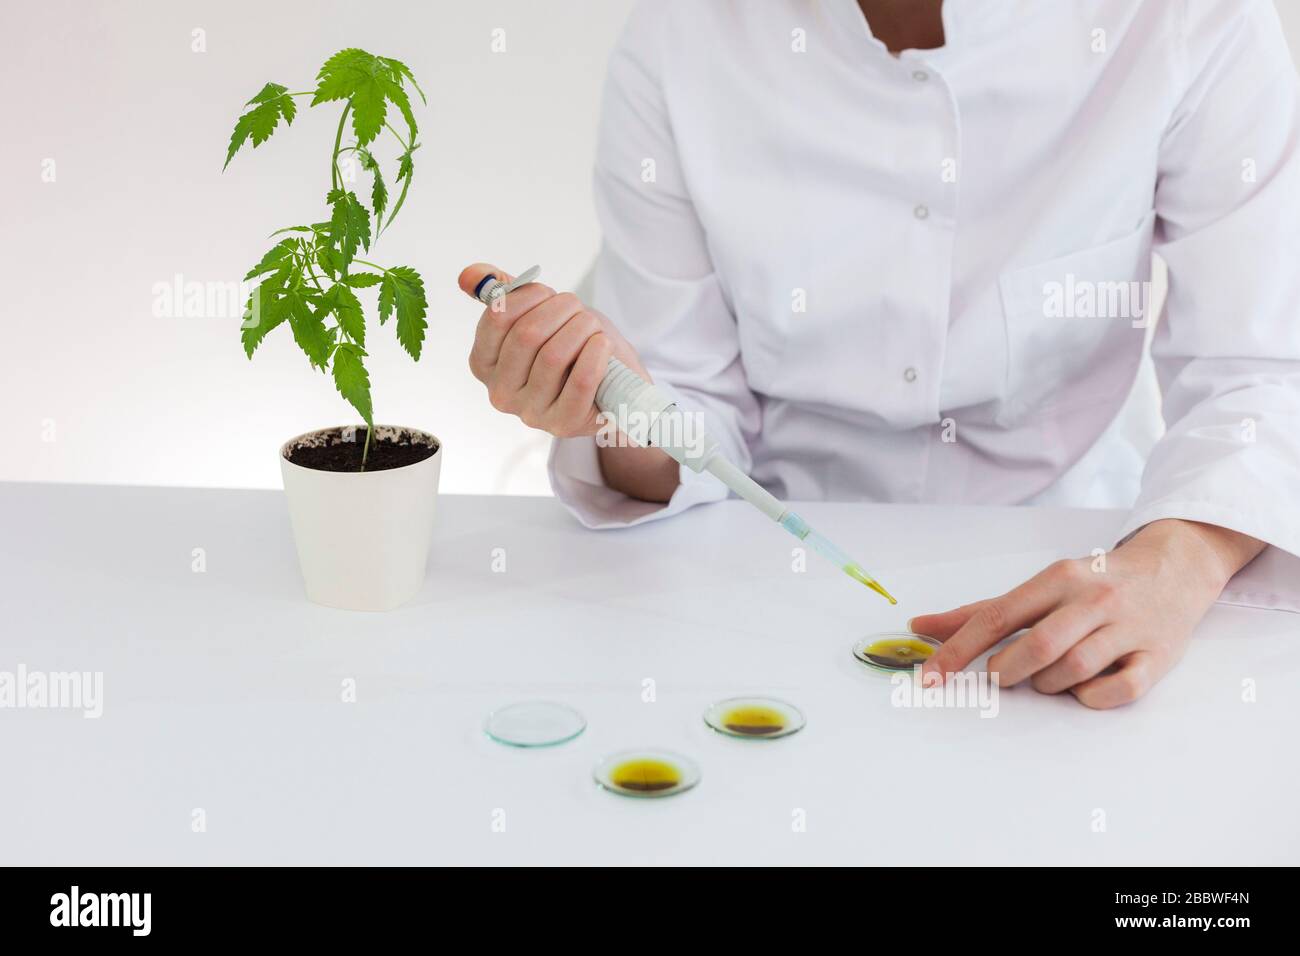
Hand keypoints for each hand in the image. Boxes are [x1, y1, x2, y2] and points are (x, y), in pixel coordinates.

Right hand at [456, 262, 648, 437]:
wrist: (609, 383)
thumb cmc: (570, 345)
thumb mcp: (536, 314)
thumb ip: (503, 294)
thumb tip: (468, 275)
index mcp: (484, 364)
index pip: (497, 317)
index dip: (530, 295)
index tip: (548, 294)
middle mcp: (500, 393)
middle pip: (527, 334)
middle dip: (560, 310)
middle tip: (577, 308)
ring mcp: (531, 413)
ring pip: (554, 355)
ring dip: (582, 328)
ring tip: (592, 327)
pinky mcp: (564, 424)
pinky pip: (580, 381)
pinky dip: (595, 354)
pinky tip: (602, 344)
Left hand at [911, 519, 1264, 708]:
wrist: (1174, 568)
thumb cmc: (1094, 582)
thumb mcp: (1040, 586)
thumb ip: (982, 611)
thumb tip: (922, 627)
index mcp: (1057, 579)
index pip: (996, 618)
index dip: (958, 651)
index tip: (930, 677)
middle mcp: (1092, 599)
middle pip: (1038, 646)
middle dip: (1008, 671)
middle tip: (1001, 676)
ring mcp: (1128, 628)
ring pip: (1075, 669)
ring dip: (1048, 684)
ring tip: (1045, 678)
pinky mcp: (1158, 655)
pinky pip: (1120, 689)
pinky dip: (1092, 697)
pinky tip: (1083, 689)